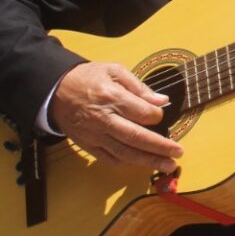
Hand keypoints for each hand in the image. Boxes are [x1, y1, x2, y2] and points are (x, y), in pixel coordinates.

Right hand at [49, 62, 181, 172]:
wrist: (56, 90)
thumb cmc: (88, 78)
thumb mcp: (114, 70)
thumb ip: (139, 86)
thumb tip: (161, 100)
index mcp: (111, 97)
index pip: (142, 113)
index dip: (156, 116)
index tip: (162, 116)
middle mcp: (104, 119)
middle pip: (136, 137)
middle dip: (160, 147)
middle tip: (178, 152)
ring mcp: (95, 135)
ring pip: (125, 152)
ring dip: (148, 161)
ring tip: (168, 165)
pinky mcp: (88, 145)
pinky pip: (110, 158)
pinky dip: (127, 162)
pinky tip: (142, 163)